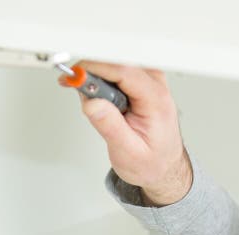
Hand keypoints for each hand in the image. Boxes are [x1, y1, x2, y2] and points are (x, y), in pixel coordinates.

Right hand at [62, 61, 192, 205]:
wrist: (164, 167)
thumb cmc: (151, 162)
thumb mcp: (128, 152)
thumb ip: (110, 126)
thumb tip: (92, 102)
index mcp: (156, 100)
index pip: (123, 70)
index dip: (95, 69)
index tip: (74, 75)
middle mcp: (156, 86)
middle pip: (117, 63)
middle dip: (93, 75)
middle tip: (81, 93)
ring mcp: (149, 81)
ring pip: (115, 65)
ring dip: (98, 81)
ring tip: (98, 106)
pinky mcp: (141, 82)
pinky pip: (117, 71)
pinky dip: (103, 82)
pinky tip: (103, 100)